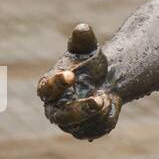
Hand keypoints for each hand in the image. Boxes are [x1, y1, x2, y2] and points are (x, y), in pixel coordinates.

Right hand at [37, 23, 122, 139]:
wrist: (106, 80)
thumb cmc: (89, 63)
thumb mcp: (87, 49)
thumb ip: (83, 40)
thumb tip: (83, 28)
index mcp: (49, 87)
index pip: (46, 89)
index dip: (57, 83)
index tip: (71, 75)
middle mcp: (55, 108)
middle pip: (61, 116)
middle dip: (80, 110)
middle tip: (98, 100)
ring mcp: (69, 122)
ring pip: (81, 126)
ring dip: (97, 113)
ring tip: (107, 97)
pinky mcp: (85, 131)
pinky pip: (96, 130)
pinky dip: (107, 118)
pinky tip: (112, 104)